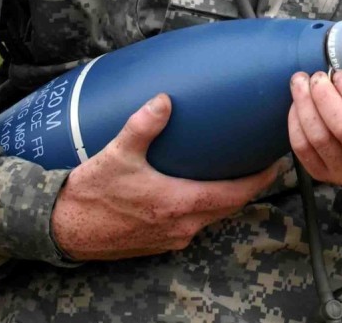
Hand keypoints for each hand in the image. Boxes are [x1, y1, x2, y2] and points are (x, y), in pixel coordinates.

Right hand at [50, 94, 279, 260]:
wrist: (63, 229)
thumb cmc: (91, 193)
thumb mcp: (116, 154)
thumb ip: (143, 125)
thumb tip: (164, 99)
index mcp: (178, 203)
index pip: (236, 194)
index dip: (260, 180)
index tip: (277, 163)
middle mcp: (182, 225)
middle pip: (230, 206)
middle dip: (250, 187)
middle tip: (263, 164)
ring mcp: (172, 236)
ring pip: (213, 216)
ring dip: (228, 197)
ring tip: (236, 172)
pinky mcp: (161, 241)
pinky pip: (195, 223)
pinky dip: (206, 206)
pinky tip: (200, 188)